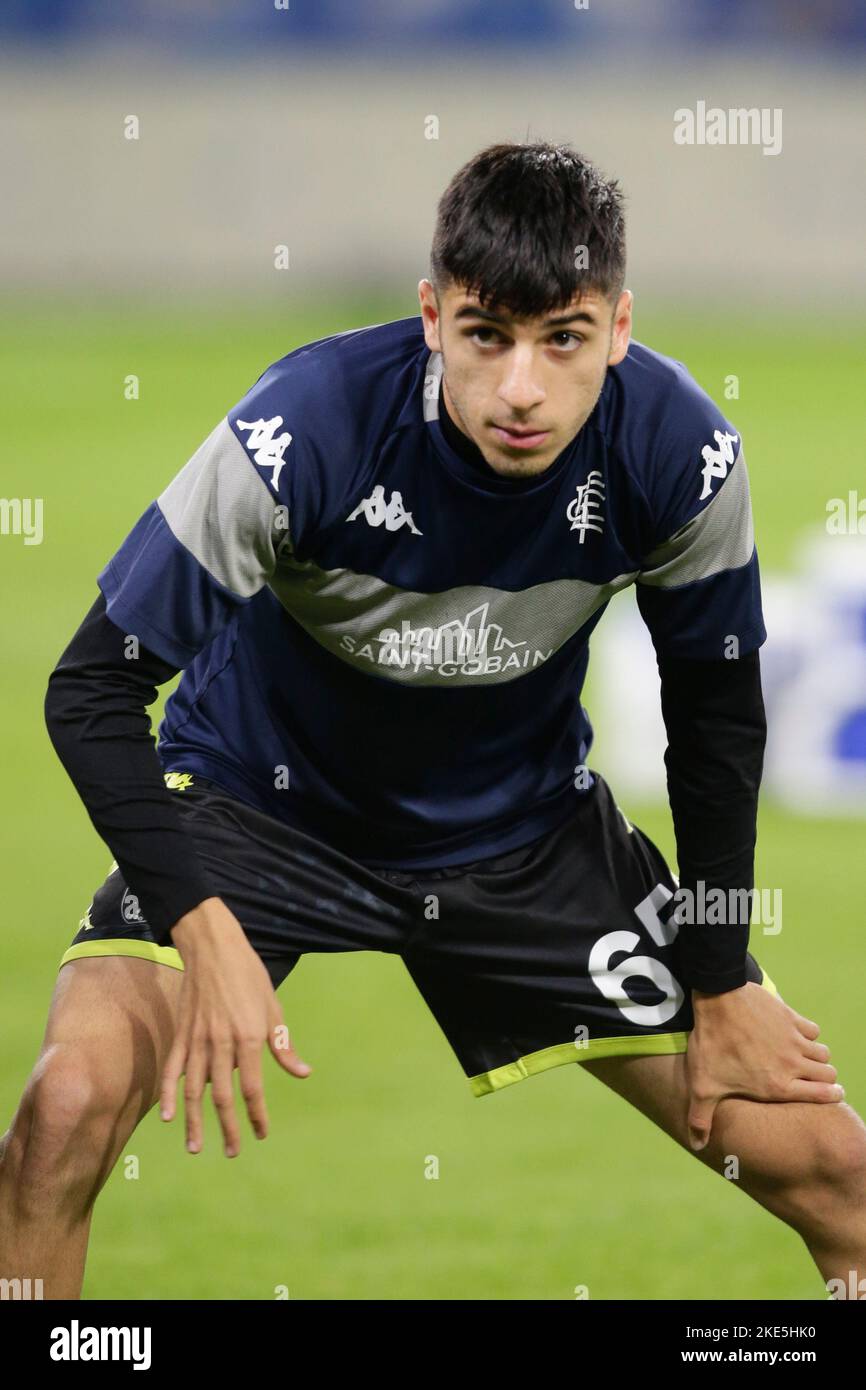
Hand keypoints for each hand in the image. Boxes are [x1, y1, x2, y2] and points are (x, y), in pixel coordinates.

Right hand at [159, 897, 310, 1156]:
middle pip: (223, 1096)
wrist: (213, 948)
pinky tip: (167, 1116)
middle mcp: (221, 1043)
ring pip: (194, 1090)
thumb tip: (303, 1073)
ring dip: (195, 1121)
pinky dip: (169, 1094)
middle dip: (228, 1128)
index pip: (252, 1088)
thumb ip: (283, 1045)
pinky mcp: (181, 1034)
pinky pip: (172, 1070)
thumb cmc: (249, 976)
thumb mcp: (273, 1008)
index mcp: (248, 1037)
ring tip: (196, 1147)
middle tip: (232, 1152)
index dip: (257, 1115)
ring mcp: (197, 1040)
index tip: (261, 1133)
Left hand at [685, 982, 842, 1151]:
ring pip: (823, 1053)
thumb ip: (701, 1119)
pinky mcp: (792, 1018)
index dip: (831, 1097)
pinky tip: (794, 1035)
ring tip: (803, 1059)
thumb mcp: (703, 1087)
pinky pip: (813, 1030)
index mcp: (778, 1086)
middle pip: (828, 1074)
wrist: (719, 999)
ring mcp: (794, 1040)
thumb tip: (697, 1146)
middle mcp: (792, 1065)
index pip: (821, 1096)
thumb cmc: (712, 1045)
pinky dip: (808, 1034)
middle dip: (824, 1078)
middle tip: (812, 1078)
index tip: (832, 1095)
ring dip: (817, 1057)